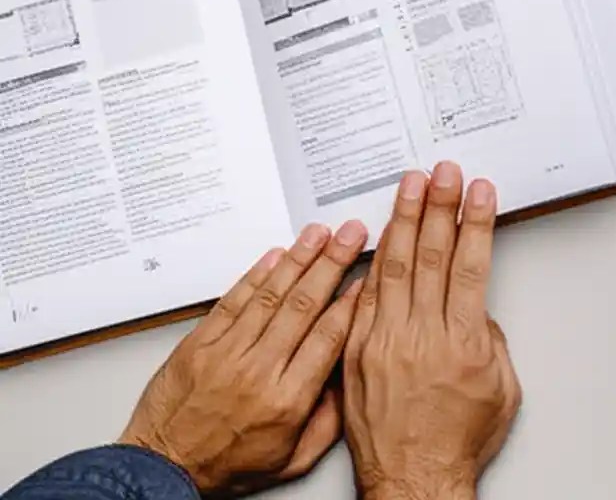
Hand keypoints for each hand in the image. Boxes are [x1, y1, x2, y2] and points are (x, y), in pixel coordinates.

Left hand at [120, 220, 369, 496]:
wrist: (162, 468)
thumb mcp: (292, 460)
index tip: (366, 279)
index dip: (350, 303)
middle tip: (351, 234)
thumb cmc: (226, 465)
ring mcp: (226, 353)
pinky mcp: (199, 343)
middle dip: (332, 263)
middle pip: (305, 305)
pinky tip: (275, 255)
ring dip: (299, 259)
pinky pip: (233, 301)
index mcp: (287, 400)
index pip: (328, 337)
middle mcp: (258, 371)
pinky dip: (255, 274)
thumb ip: (328, 423)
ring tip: (319, 234)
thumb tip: (349, 383)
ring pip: (270, 296)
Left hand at [344, 163, 521, 499]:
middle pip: (432, 256)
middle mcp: (419, 337)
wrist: (412, 480)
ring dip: (404, 221)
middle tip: (443, 173)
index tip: (479, 191)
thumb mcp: (500, 390)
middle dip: (439, 206)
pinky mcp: (354, 352)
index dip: (475, 222)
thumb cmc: (458, 442)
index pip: (469, 266)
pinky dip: (370, 263)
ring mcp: (382, 342)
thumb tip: (475, 308)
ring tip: (410, 187)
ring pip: (393, 268)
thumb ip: (489, 340)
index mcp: (461, 344)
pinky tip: (378, 236)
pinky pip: (361, 298)